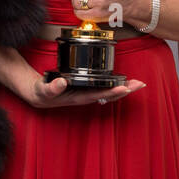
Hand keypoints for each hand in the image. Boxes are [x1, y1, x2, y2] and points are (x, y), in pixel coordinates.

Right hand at [14, 71, 143, 108]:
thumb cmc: (42, 92)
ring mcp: (87, 92)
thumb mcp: (43, 90)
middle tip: (140, 84)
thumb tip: (62, 81)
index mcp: (78, 97)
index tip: (124, 88)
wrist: (38, 94)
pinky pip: (104, 87)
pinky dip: (115, 83)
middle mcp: (85, 96)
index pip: (98, 95)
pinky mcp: (86, 87)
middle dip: (125, 90)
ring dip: (123, 87)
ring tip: (137, 83)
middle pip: (109, 95)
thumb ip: (51, 87)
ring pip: (109, 92)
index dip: (112, 92)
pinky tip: (123, 80)